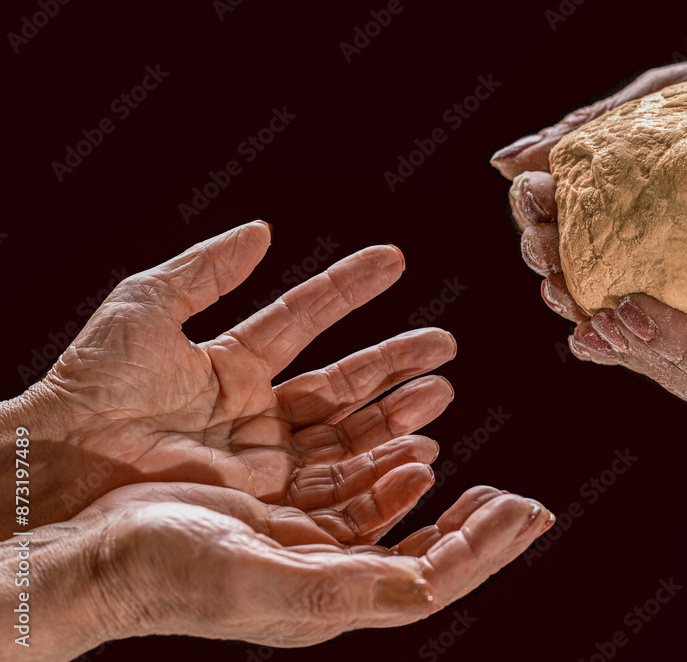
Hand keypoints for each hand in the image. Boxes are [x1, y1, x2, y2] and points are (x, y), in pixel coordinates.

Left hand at [0, 222, 457, 529]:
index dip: (349, 287)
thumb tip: (263, 229)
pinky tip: (416, 452)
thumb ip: (208, 269)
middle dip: (394, 362)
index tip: (394, 258)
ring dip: (395, 413)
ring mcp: (261, 459)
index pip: (303, 317)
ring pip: (344, 434)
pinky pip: (332, 487)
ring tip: (441, 393)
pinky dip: (375, 469)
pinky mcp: (265, 503)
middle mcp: (254, 413)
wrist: (57, 467)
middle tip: (445, 345)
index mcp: (230, 364)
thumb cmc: (89, 386)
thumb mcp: (147, 308)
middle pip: (340, 382)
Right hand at [1, 481, 553, 658]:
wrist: (100, 554)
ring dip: (437, 492)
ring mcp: (311, 546)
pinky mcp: (286, 518)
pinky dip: (389, 474)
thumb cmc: (170, 574)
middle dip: (479, 529)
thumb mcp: (262, 582)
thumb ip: (350, 587)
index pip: (434, 578)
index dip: (485, 548)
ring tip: (475, 468)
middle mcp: (332, 578)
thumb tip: (432, 589)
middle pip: (429, 556)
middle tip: (521, 500)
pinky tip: (409, 454)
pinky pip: (356, 495)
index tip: (528, 509)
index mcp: (336, 600)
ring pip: (396, 518)